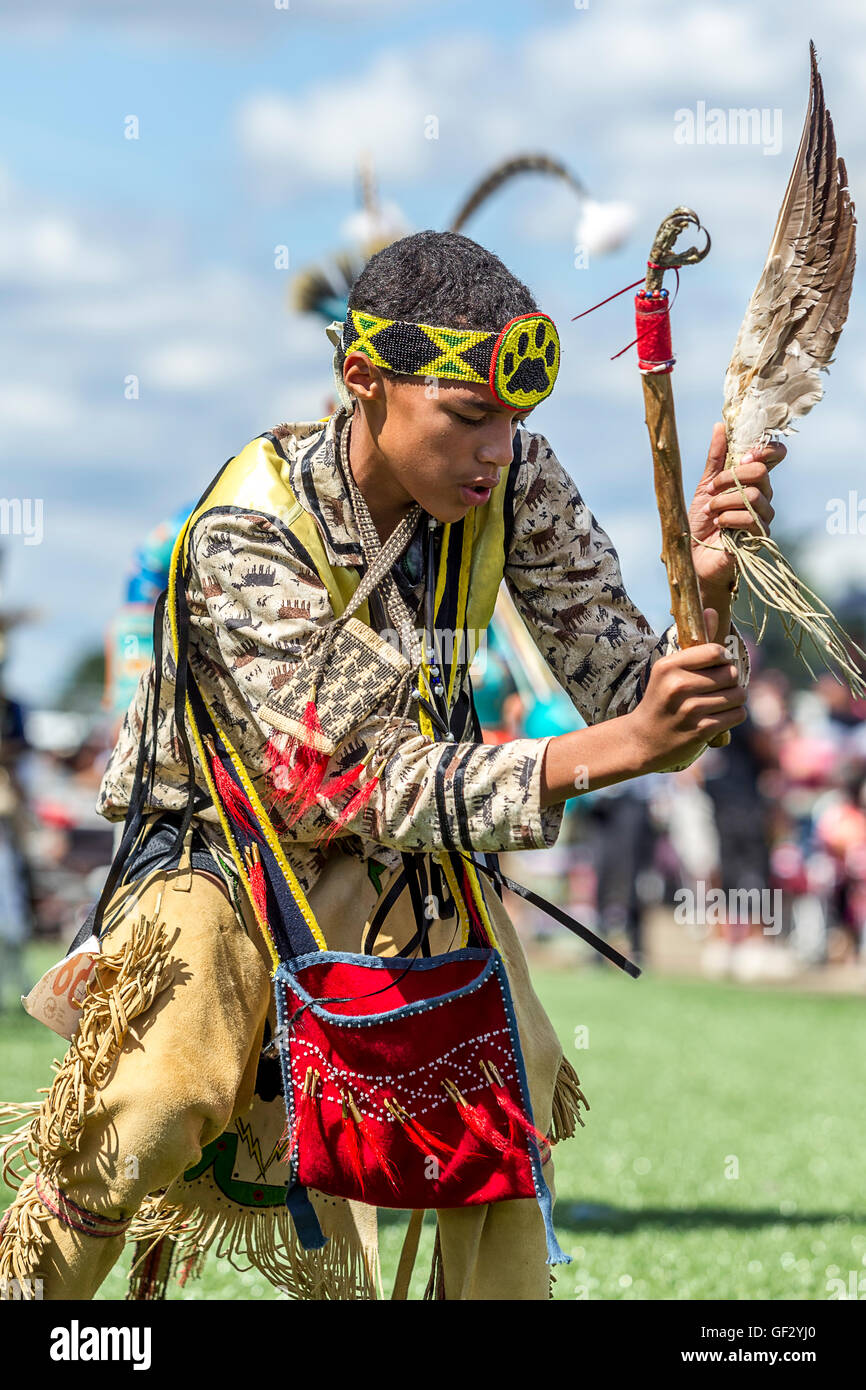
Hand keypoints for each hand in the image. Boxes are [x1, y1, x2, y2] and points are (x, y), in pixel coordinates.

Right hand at [625, 608, 746, 772]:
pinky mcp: (701, 730)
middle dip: (730, 681)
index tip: (714, 667)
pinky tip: (718, 717)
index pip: (715, 651)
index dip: (722, 659)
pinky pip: (737, 715)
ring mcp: (690, 710)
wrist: (643, 740)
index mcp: (669, 665)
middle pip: (732, 673)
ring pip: (739, 695)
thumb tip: (711, 609)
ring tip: (718, 703)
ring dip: (734, 700)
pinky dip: (733, 716)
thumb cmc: (661, 700)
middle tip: (716, 688)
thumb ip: (695, 644)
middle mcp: (678, 685)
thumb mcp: (669, 670)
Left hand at [688, 422, 783, 591]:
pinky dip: (728, 518)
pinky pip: (750, 519)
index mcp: (752, 480)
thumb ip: (715, 459)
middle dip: (731, 478)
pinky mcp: (760, 537)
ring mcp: (763, 517)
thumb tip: (719, 427)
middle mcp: (763, 496)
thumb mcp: (704, 486)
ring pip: (754, 496)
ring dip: (724, 501)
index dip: (764, 449)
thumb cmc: (700, 522)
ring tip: (709, 510)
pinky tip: (718, 525)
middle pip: (761, 473)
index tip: (742, 456)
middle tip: (711, 489)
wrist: (693, 555)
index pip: (774, 456)